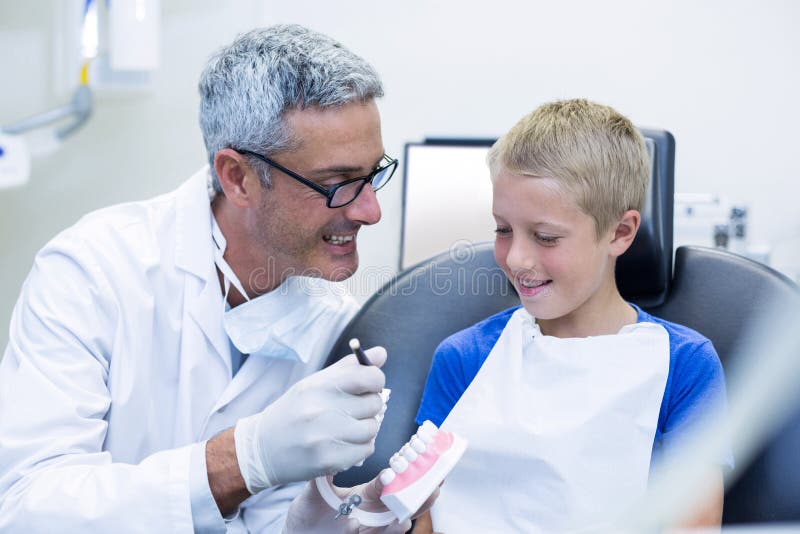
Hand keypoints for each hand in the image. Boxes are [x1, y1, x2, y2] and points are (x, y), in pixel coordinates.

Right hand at [235, 347, 386, 492]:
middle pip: (375, 404)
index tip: (370, 386)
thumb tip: (382, 354)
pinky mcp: (329, 461)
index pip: (369, 377)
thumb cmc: (294, 411)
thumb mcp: (316, 383)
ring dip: (365, 429)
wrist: (263, 448)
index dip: (376, 381)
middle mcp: (322, 410)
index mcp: (319, 386)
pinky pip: (366, 450)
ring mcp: (325, 438)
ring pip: (373, 428)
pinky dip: (360, 447)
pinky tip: (343, 444)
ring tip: (347, 428)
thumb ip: (350, 368)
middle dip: (369, 406)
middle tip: (352, 410)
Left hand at [283, 472, 438, 532]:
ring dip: (414, 509)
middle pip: (404, 502)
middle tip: (436, 481)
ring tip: (425, 498)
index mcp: (368, 495)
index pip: (390, 483)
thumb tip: (332, 446)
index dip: (402, 473)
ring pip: (398, 520)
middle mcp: (373, 512)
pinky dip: (393, 530)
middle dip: (422, 492)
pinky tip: (401, 521)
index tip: (412, 460)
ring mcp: (370, 528)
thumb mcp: (316, 489)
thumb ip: (326, 473)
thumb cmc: (307, 512)